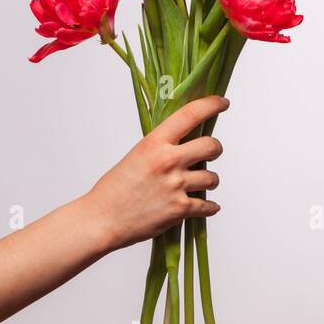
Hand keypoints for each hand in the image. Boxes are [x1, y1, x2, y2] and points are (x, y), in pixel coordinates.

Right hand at [85, 95, 228, 251]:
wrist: (101, 219)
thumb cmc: (114, 189)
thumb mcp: (136, 157)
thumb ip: (161, 149)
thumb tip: (187, 144)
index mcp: (153, 143)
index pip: (190, 114)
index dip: (211, 105)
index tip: (222, 103)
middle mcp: (167, 161)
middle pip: (212, 146)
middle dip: (215, 150)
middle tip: (210, 153)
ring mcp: (175, 186)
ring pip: (213, 178)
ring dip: (208, 181)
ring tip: (197, 185)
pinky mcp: (180, 209)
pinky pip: (208, 206)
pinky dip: (208, 207)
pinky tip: (204, 206)